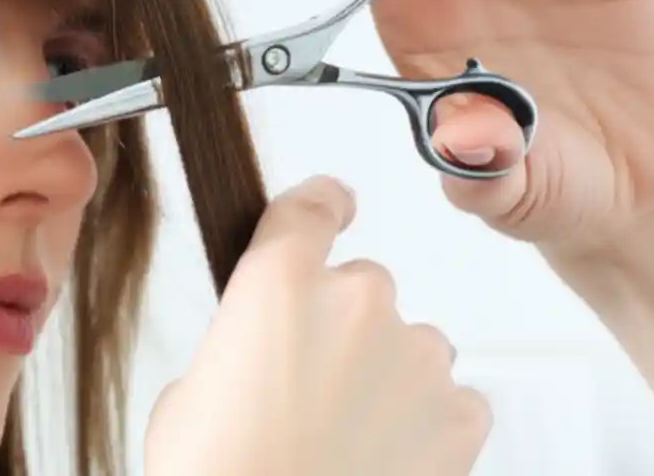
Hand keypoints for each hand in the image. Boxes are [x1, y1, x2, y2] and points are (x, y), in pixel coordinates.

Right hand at [144, 176, 489, 475]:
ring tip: (346, 440)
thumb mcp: (192, 394)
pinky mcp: (461, 412)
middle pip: (362, 287)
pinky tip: (385, 461)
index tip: (335, 205)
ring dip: (385, 378)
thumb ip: (241, 346)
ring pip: (409, 346)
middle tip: (311, 391)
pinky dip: (426, 424)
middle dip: (343, 328)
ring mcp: (416, 354)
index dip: (323, 204)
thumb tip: (265, 354)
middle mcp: (356, 299)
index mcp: (277, 283)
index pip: (310, 207)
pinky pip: (450, 400)